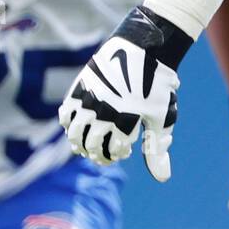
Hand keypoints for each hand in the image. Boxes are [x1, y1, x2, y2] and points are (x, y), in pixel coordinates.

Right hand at [58, 7, 181, 180]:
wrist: (143, 50)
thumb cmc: (157, 86)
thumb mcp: (162, 118)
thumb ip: (157, 149)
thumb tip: (162, 178)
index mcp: (124, 121)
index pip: (111, 152)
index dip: (116, 156)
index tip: (123, 151)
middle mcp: (102, 113)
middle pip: (90, 145)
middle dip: (97, 153)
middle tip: (104, 153)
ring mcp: (88, 101)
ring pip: (74, 134)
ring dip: (80, 143)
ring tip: (88, 144)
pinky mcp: (78, 89)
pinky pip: (65, 114)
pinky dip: (69, 125)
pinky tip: (79, 126)